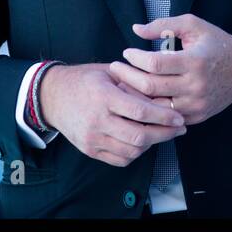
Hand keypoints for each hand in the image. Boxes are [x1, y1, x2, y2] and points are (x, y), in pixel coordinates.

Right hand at [38, 63, 186, 166]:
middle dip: (164, 134)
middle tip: (179, 128)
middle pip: (139, 136)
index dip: (164, 116)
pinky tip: (143, 141)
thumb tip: (163, 96)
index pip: (140, 111)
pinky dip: (136, 153)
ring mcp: (92, 138)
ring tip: (163, 133)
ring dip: (152, 144)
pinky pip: (120, 159)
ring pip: (132, 151)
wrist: (51, 96)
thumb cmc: (83, 80)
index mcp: (103, 97)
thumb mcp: (108, 71)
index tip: (179, 117)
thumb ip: (134, 83)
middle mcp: (97, 120)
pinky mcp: (90, 150)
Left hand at [108, 15, 231, 125]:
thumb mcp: (194, 25)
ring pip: (155, 106)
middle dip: (127, 77)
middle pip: (150, 87)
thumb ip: (164, 24)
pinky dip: (150, 109)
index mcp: (194, 61)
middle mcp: (195, 86)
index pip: (155, 64)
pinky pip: (166, 117)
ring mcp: (196, 105)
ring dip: (135, 96)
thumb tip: (136, 29)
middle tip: (115, 69)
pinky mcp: (196, 117)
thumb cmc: (216, 43)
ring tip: (122, 84)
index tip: (126, 52)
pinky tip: (138, 98)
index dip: (135, 58)